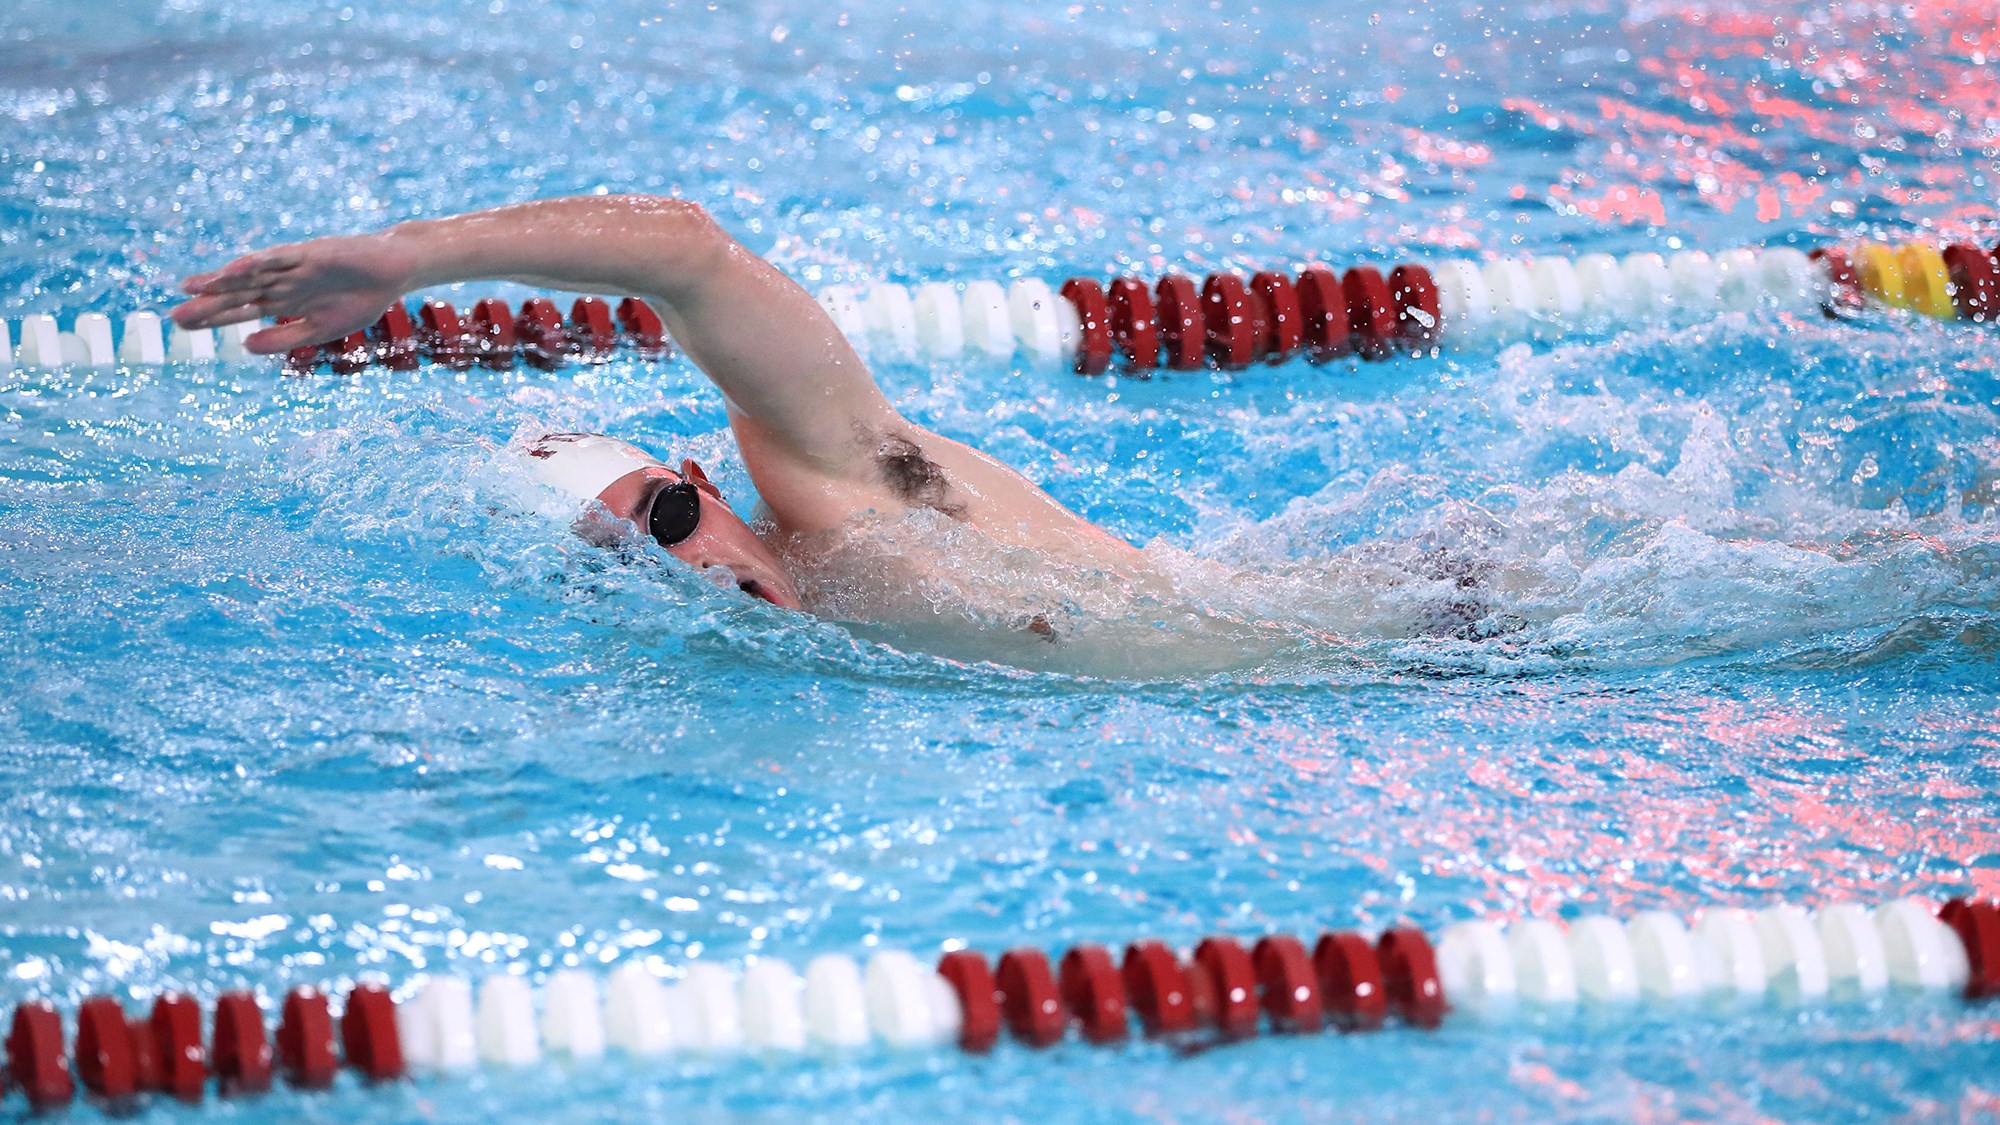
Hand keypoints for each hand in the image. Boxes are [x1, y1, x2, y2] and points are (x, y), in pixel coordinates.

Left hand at [171, 232, 418, 354]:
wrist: (393, 272)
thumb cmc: (360, 299)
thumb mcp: (319, 329)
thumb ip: (283, 338)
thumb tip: (244, 347)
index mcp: (285, 301)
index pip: (241, 309)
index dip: (213, 316)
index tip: (183, 324)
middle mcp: (281, 282)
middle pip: (238, 294)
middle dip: (208, 304)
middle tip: (174, 317)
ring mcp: (292, 267)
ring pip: (250, 275)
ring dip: (222, 281)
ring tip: (191, 288)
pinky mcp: (309, 253)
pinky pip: (277, 259)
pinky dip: (255, 264)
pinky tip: (232, 271)